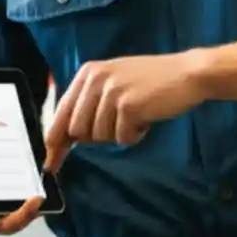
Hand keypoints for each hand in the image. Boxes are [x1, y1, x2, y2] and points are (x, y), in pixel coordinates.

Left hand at [43, 51, 208, 171]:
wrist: (186, 74)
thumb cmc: (150, 82)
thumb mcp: (113, 82)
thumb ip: (89, 103)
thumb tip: (68, 138)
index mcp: (87, 73)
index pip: (61, 113)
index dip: (54, 142)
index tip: (50, 163)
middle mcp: (94, 80)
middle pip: (77, 130)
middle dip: (96, 137)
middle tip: (119, 125)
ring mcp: (111, 92)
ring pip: (99, 136)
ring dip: (119, 133)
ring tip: (136, 115)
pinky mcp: (128, 105)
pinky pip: (122, 138)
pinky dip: (135, 135)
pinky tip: (146, 118)